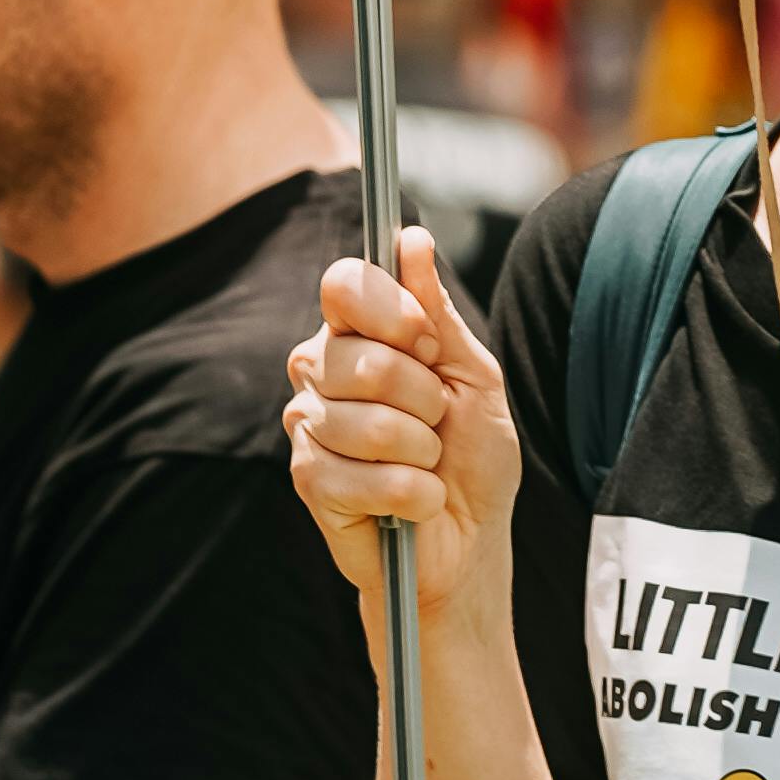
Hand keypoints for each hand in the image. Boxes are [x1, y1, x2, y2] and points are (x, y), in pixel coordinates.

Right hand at [284, 228, 518, 624]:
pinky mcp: (308, 479)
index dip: (392, 312)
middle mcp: (320, 368)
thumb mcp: (471, 374)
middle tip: (437, 420)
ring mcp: (309, 423)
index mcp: (357, 331)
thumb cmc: (472, 455)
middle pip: (362, 357)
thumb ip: (437, 311)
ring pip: (366, 422)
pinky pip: (359, 476)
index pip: (345, 285)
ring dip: (420, 450)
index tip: (430, 344)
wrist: (468, 541)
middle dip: (423, 396)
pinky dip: (409, 493)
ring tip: (426, 463)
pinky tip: (415, 501)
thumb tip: (412, 238)